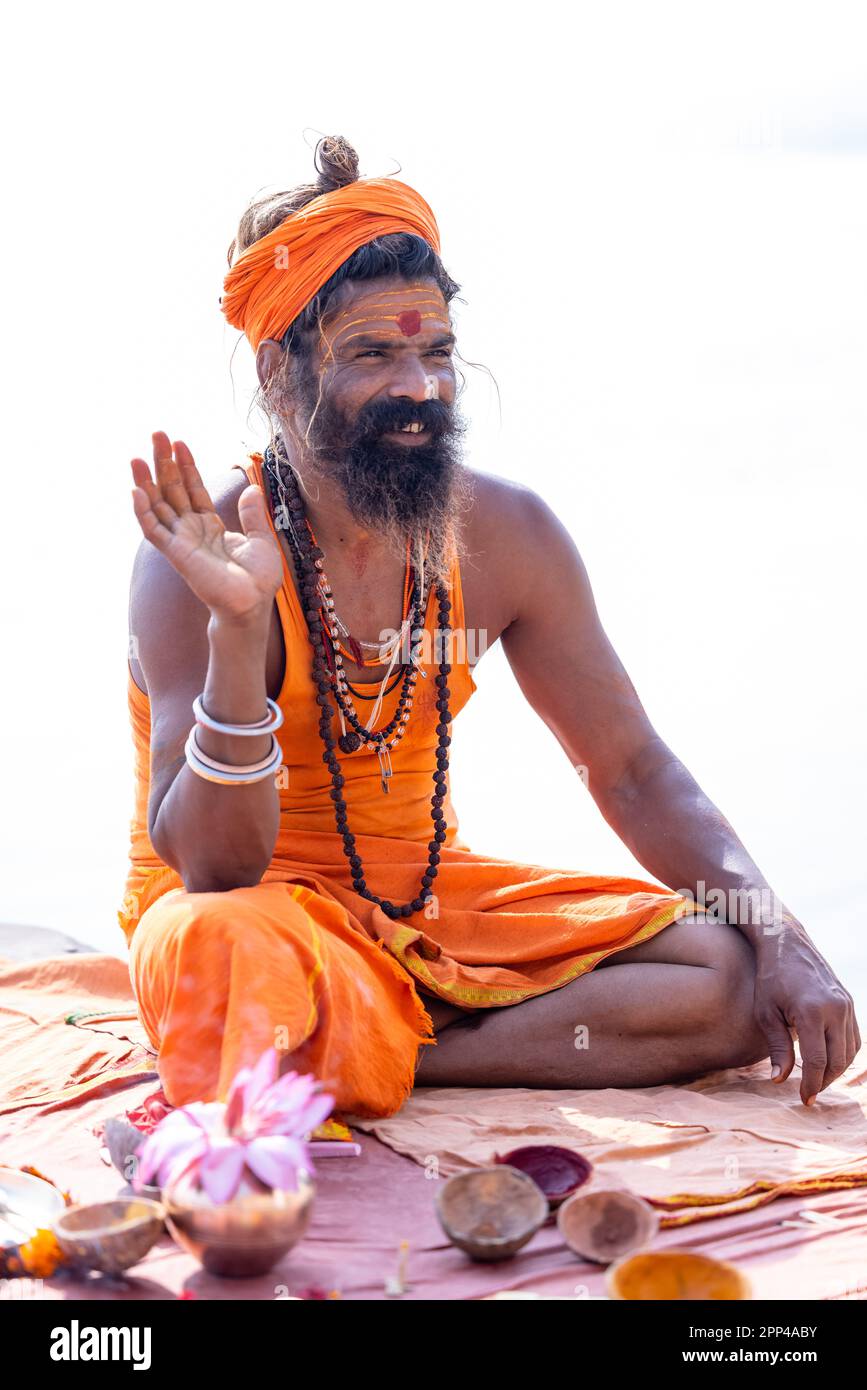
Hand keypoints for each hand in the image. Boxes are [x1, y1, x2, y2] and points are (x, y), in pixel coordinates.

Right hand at [131, 432, 282, 623]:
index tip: (180, 442)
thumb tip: (252, 488)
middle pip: (172, 490)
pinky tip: (136, 492)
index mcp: (210, 525)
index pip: (193, 489)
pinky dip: (143, 512)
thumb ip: (253, 514)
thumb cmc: (258, 580)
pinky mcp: (177, 554)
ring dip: (145, 483)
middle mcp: (191, 530)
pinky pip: (154, 531)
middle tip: (156, 434)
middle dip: (164, 463)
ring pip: (157, 507)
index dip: (186, 466)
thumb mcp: (262, 539)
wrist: (252, 604)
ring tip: (136, 458)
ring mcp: (182, 541)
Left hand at [753, 923, 860, 1105]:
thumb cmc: (770, 978)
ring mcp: (846, 1005)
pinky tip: (828, 1062)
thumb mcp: (766, 1014)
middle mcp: (835, 1008)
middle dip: (824, 1082)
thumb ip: (777, 1048)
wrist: (787, 944)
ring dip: (835, 1071)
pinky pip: (854, 1038)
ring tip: (817, 1080)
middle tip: (809, 1094)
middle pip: (838, 1060)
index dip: (812, 1085)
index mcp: (812, 1011)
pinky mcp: (849, 1002)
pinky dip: (844, 1054)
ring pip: (849, 1051)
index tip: (804, 1100)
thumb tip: (779, 1080)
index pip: (818, 1061)